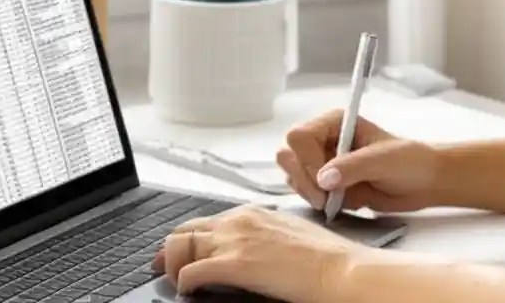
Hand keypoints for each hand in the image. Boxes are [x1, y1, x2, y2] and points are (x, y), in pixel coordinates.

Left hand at [155, 206, 361, 301]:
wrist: (339, 269)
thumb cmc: (325, 257)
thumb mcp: (289, 234)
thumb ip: (263, 236)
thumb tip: (251, 250)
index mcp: (252, 213)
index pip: (205, 221)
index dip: (187, 239)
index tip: (180, 253)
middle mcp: (239, 221)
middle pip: (185, 230)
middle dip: (171, 251)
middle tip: (165, 268)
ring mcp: (235, 241)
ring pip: (180, 247)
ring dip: (174, 267)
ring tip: (178, 282)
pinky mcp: (234, 264)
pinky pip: (191, 272)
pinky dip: (184, 283)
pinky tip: (190, 291)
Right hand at [277, 109, 438, 214]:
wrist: (421, 183)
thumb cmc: (408, 162)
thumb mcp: (384, 160)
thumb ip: (353, 166)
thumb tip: (323, 179)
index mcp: (334, 123)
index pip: (299, 136)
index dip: (306, 160)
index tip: (325, 181)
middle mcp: (322, 140)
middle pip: (287, 155)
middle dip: (302, 179)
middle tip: (325, 197)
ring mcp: (321, 163)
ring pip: (291, 175)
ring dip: (307, 192)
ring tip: (332, 201)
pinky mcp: (324, 184)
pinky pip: (303, 192)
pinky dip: (313, 201)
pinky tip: (334, 204)